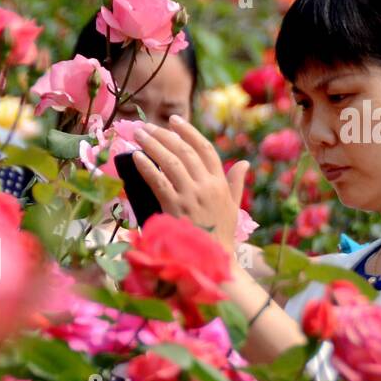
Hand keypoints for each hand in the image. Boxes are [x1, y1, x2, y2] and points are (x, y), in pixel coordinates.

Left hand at [132, 115, 249, 251]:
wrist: (213, 259)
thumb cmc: (221, 234)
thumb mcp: (233, 206)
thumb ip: (237, 183)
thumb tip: (244, 163)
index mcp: (220, 183)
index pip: (205, 148)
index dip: (189, 132)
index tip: (174, 120)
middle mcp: (207, 185)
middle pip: (184, 151)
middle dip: (164, 135)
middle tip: (147, 125)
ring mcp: (191, 195)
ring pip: (170, 161)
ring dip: (152, 145)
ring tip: (139, 135)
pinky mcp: (175, 207)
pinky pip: (158, 181)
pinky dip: (147, 167)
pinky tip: (136, 157)